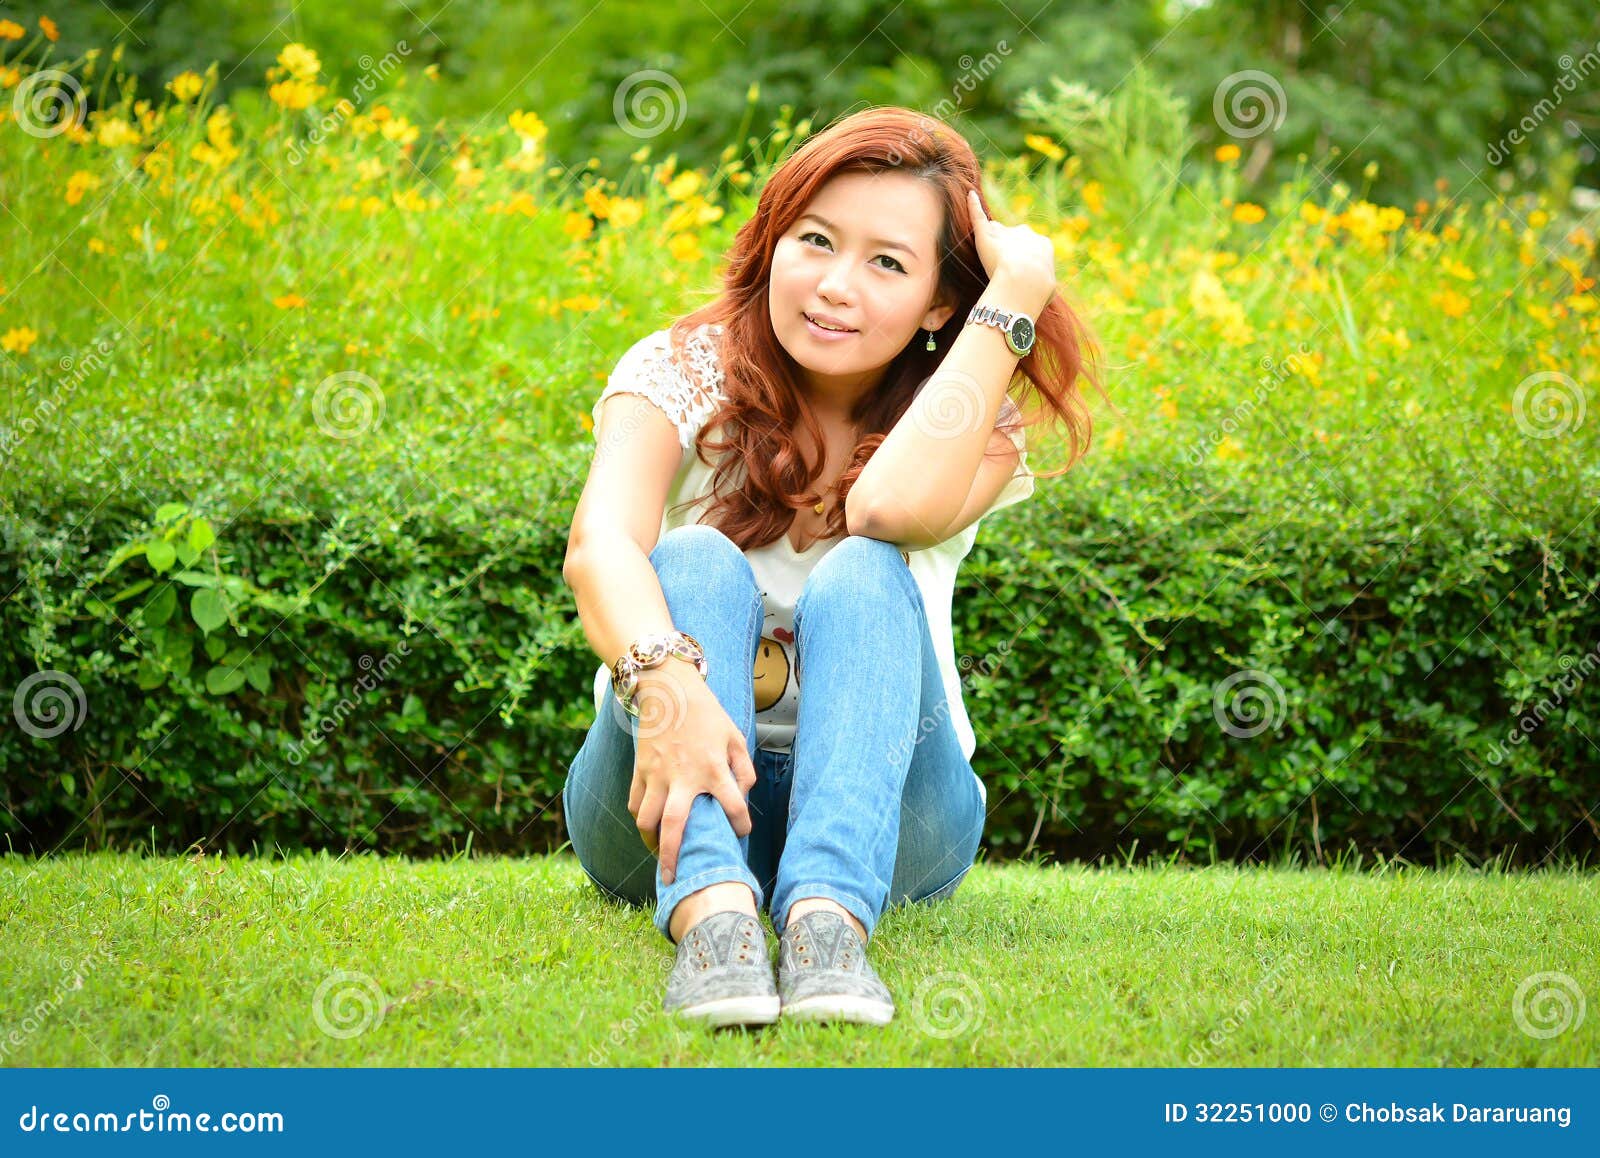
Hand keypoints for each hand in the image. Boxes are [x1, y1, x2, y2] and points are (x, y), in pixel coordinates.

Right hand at [626, 667, 757, 885]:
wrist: (667, 688)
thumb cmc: (706, 713)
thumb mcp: (734, 735)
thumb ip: (744, 767)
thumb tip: (744, 795)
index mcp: (712, 768)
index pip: (732, 807)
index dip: (740, 825)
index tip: (741, 833)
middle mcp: (682, 776)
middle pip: (672, 826)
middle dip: (672, 856)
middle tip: (672, 879)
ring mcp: (656, 774)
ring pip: (645, 819)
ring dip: (650, 842)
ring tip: (659, 856)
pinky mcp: (639, 769)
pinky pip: (634, 802)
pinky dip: (639, 819)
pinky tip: (647, 828)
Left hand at [967, 187, 1056, 314]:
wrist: (1025, 281)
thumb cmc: (1038, 290)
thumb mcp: (1048, 290)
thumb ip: (1043, 288)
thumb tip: (1044, 293)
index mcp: (1043, 245)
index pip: (1029, 247)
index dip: (1022, 262)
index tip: (1018, 276)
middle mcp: (1026, 233)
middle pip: (1013, 237)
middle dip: (1007, 250)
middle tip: (1002, 271)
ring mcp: (1005, 232)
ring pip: (996, 232)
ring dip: (991, 241)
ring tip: (986, 256)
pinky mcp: (986, 233)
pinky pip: (978, 215)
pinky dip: (973, 206)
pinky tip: (970, 196)